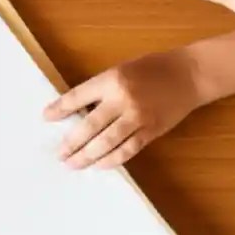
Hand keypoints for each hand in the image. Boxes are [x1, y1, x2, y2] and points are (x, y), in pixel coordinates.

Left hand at [45, 49, 203, 168]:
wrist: (188, 75)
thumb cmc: (151, 69)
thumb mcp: (121, 70)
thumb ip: (101, 89)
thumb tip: (76, 112)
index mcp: (112, 79)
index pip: (78, 96)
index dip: (60, 109)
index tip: (46, 119)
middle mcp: (123, 99)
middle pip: (90, 126)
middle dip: (71, 143)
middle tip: (59, 155)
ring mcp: (138, 117)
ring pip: (107, 142)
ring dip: (87, 156)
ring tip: (73, 164)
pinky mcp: (151, 131)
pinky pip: (127, 150)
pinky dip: (111, 160)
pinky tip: (99, 165)